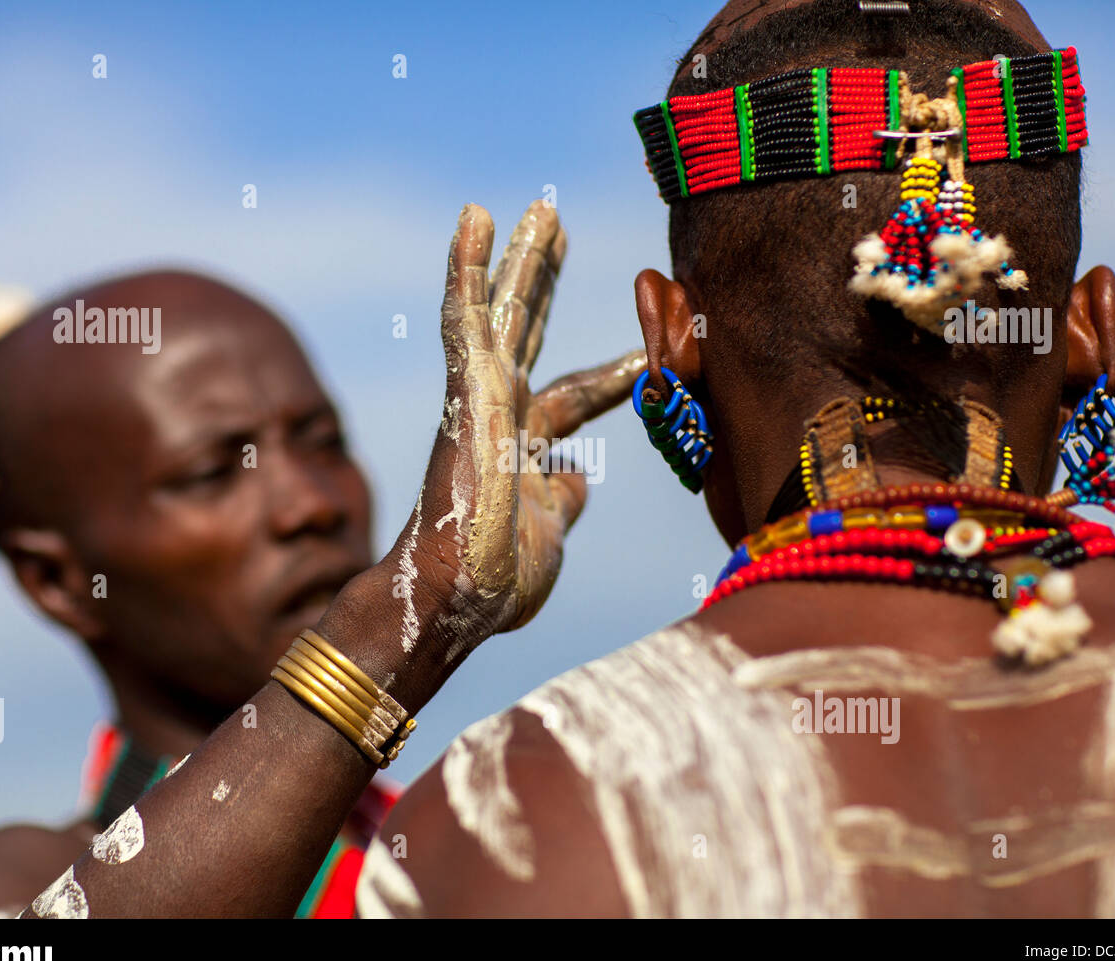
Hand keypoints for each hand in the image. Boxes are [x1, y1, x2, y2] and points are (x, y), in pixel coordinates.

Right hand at [386, 200, 643, 651]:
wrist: (460, 598)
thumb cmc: (499, 578)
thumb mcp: (551, 532)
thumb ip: (563, 497)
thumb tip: (577, 477)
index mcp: (525, 447)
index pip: (575, 394)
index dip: (615, 372)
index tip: (654, 352)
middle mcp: (503, 415)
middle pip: (529, 330)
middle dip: (545, 280)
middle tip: (557, 226)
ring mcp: (483, 400)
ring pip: (503, 312)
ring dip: (520, 260)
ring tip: (539, 209)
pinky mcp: (466, 391)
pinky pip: (466, 318)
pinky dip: (468, 267)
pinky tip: (476, 217)